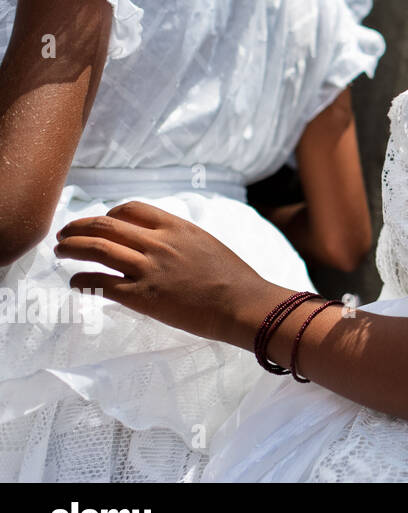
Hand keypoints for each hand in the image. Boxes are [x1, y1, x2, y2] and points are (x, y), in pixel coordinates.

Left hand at [55, 200, 273, 344]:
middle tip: (64, 234)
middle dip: (78, 228)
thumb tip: (164, 241)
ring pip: (96, 250)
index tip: (101, 222)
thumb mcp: (207, 243)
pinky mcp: (141, 296)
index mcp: (176, 227)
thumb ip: (181, 239)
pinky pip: (100, 283)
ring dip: (72, 249)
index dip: (109, 213)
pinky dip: (81, 280)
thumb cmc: (233, 277)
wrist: (242, 303)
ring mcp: (147, 269)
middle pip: (105, 226)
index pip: (131, 209)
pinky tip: (75, 283)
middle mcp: (157, 243)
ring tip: (60, 251)